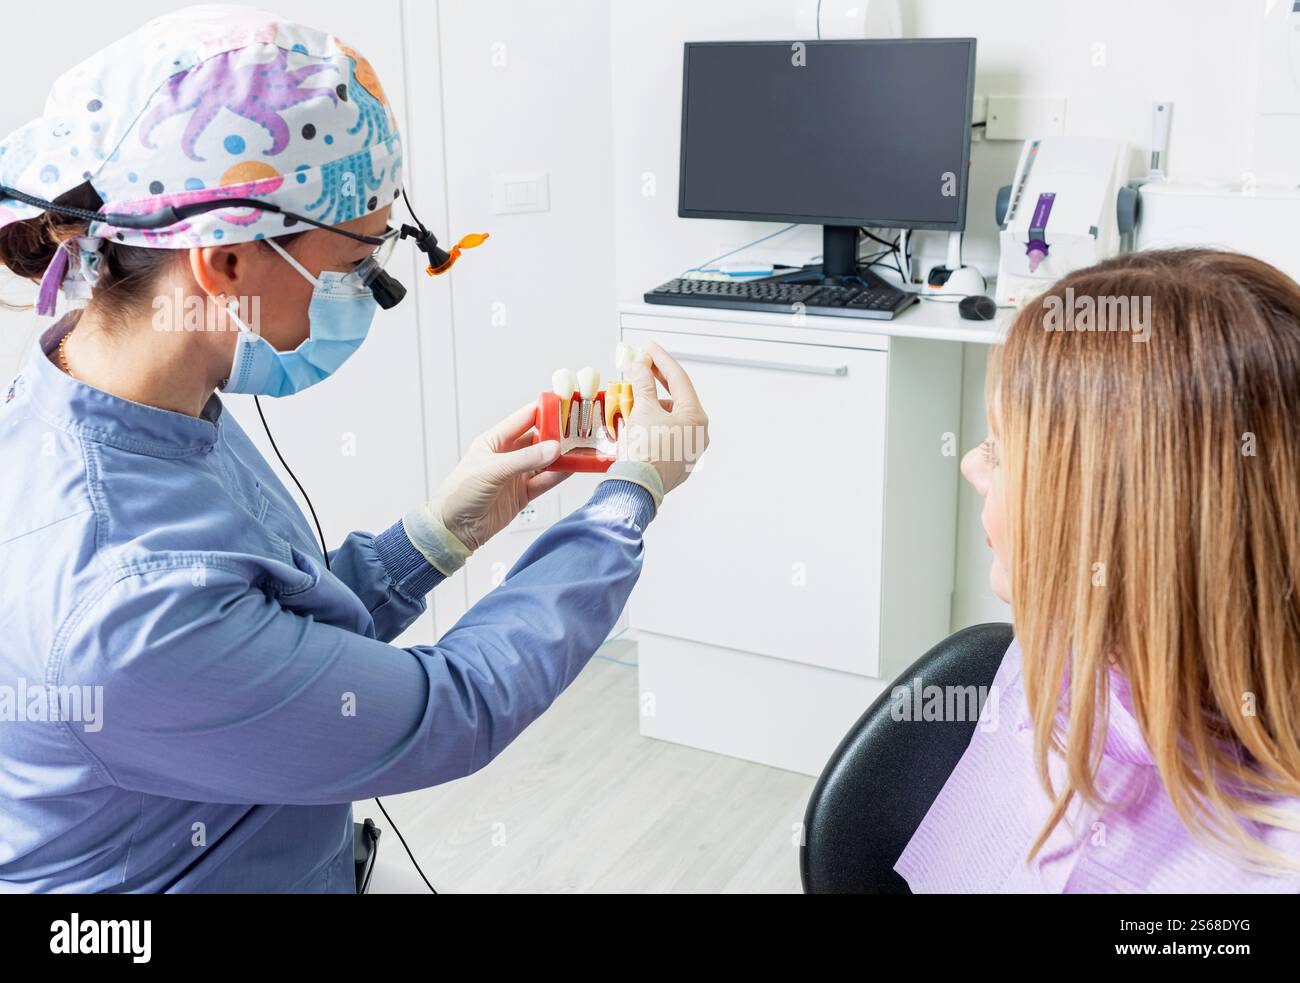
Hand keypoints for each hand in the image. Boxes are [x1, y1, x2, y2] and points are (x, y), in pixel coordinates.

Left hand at [432, 403, 568, 550]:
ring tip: (581, 450)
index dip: (545, 410)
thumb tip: (553, 448)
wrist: (453, 529)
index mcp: (495, 441)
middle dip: (559, 435)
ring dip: (562, 457)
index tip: (565, 405)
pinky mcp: (523, 494)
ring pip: (545, 461)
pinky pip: (545, 481)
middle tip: (579, 430)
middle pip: (539, 440)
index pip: (525, 418)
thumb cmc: (459, 494)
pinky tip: (571, 469)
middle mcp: (507, 455)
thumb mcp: (492, 470)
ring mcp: (516, 475)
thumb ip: (524, 459)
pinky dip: (558, 476)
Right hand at [618, 342, 708, 495]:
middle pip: (674, 398)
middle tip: (639, 367)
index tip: (647, 348)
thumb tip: (639, 366)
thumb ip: (642, 383)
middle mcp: (697, 434)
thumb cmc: (645, 452)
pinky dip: (648, 423)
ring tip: (630, 397)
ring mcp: (687, 450)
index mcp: (696, 418)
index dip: (660, 360)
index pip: (678, 380)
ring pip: (667, 418)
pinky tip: (634, 419)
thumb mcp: (642, 409)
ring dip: (649, 405)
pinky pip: (662, 435)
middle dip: (654, 382)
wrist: (635, 489)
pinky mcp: (673, 463)